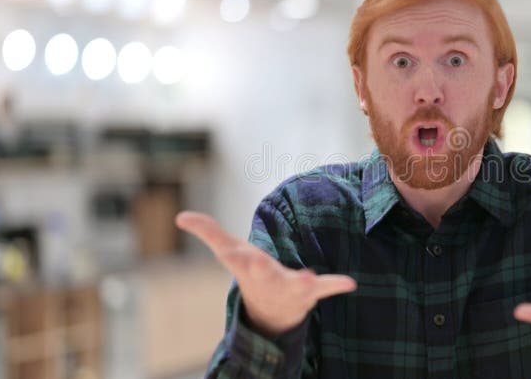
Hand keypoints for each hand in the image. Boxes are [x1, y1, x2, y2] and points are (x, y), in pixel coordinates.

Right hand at [175, 211, 356, 336]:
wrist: (269, 315)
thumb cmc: (250, 274)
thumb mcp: (230, 251)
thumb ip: (209, 232)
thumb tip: (180, 216)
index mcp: (247, 268)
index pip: (237, 261)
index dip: (234, 256)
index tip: (228, 251)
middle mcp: (266, 279)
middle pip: (263, 275)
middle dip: (260, 270)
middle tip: (258, 263)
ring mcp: (289, 287)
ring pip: (294, 286)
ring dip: (300, 283)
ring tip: (307, 278)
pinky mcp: (310, 292)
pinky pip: (324, 288)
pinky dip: (335, 285)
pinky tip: (349, 283)